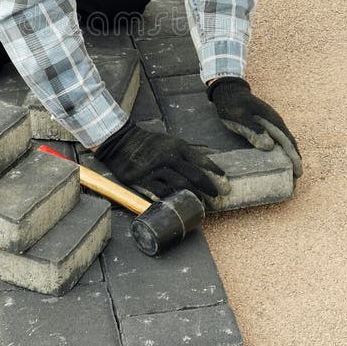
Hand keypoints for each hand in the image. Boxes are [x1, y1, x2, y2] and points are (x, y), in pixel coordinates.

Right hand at [94, 120, 230, 200]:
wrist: (122, 141)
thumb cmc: (148, 143)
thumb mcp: (169, 141)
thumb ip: (185, 151)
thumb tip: (204, 158)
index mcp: (177, 146)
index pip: (201, 159)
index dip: (214, 170)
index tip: (224, 178)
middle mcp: (169, 156)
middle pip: (194, 175)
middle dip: (207, 187)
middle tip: (215, 196)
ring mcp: (156, 168)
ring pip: (180, 185)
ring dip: (192, 196)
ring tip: (200, 204)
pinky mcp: (143, 179)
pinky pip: (161, 192)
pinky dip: (171, 198)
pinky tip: (178, 203)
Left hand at [208, 77, 302, 177]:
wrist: (228, 91)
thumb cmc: (233, 104)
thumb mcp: (240, 117)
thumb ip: (253, 130)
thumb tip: (270, 146)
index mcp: (274, 122)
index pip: (289, 143)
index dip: (294, 158)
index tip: (298, 173)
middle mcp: (276, 124)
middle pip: (289, 146)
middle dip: (293, 163)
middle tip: (293, 182)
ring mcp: (271, 125)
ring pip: (284, 145)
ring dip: (287, 159)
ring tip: (287, 177)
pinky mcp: (265, 128)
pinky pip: (276, 143)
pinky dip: (279, 154)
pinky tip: (275, 163)